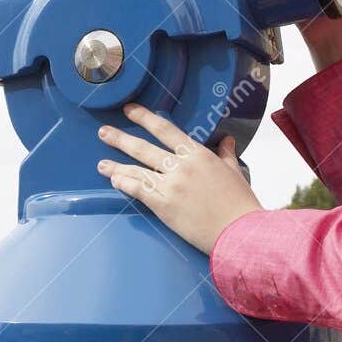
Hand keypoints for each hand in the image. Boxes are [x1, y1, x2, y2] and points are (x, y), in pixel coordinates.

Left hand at [95, 102, 262, 253]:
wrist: (240, 231)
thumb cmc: (240, 203)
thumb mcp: (235, 172)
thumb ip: (226, 154)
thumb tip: (227, 139)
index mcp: (198, 154)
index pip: (166, 130)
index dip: (145, 118)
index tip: (130, 110)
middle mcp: (181, 166)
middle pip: (144, 148)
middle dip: (121, 139)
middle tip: (104, 132)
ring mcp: (171, 185)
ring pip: (137, 170)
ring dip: (116, 165)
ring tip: (100, 163)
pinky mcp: (164, 206)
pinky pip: (139, 190)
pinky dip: (124, 184)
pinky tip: (114, 180)